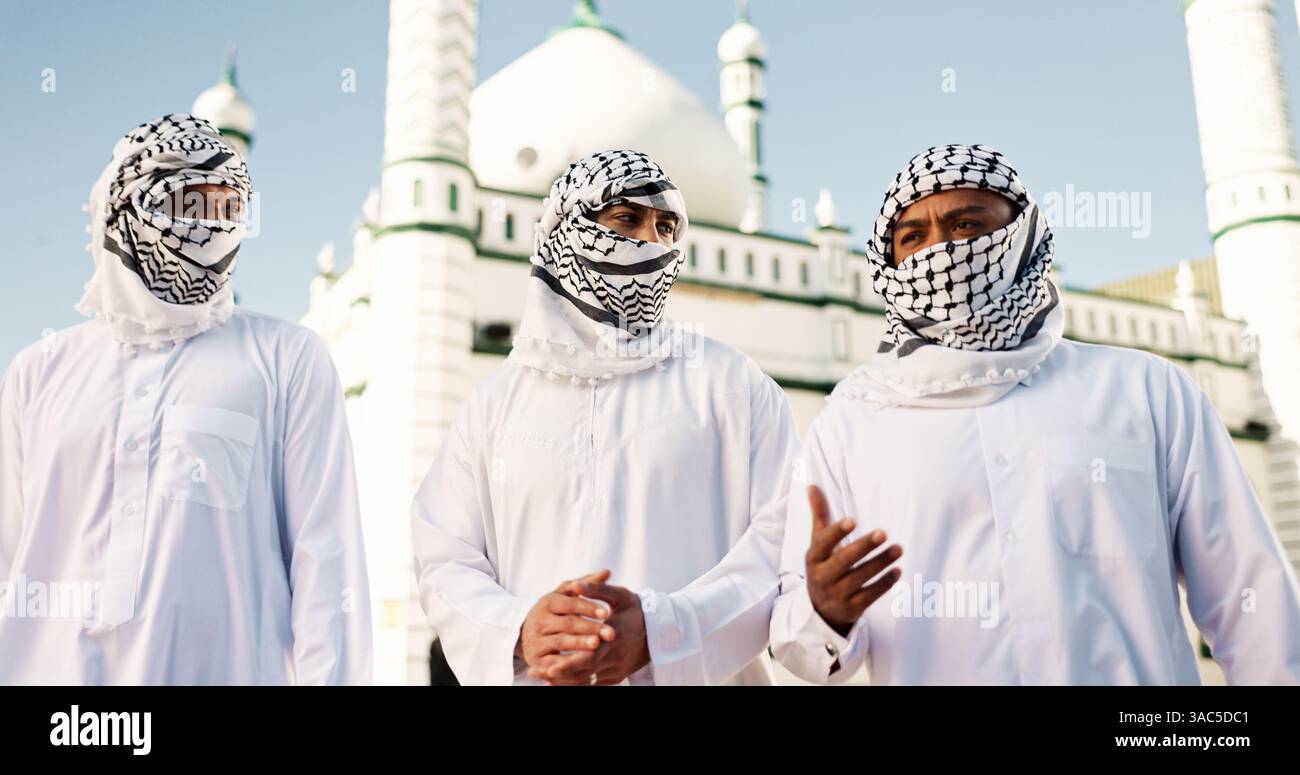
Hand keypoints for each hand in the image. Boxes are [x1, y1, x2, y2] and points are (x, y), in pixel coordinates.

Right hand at [516, 570, 616, 670]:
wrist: (525, 633)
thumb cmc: (554, 611)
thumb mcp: (565, 595)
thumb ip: (586, 584)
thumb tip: (607, 572)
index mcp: (547, 602)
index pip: (570, 604)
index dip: (588, 608)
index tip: (607, 612)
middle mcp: (540, 620)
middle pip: (567, 624)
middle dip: (590, 628)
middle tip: (609, 632)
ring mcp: (536, 640)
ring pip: (561, 641)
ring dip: (579, 644)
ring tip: (597, 645)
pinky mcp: (536, 659)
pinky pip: (552, 661)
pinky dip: (566, 662)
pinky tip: (582, 663)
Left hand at [527, 579, 649, 685]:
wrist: (658, 631)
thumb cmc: (637, 610)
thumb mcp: (620, 595)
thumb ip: (597, 590)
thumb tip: (575, 585)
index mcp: (617, 633)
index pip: (591, 652)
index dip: (569, 662)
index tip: (548, 665)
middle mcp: (617, 654)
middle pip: (585, 669)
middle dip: (559, 673)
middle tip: (536, 672)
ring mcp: (616, 668)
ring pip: (587, 680)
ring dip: (563, 680)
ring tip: (540, 676)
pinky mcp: (615, 677)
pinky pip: (592, 684)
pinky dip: (574, 684)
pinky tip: (555, 681)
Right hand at [804, 484, 902, 636]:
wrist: (821, 608)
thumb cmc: (824, 564)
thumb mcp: (818, 542)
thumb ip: (819, 514)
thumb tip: (812, 485)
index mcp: (813, 557)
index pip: (823, 543)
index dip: (836, 533)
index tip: (853, 520)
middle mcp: (821, 576)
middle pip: (843, 561)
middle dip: (863, 547)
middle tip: (883, 533)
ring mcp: (836, 594)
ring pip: (860, 578)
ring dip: (880, 563)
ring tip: (899, 548)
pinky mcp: (851, 608)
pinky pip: (870, 595)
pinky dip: (884, 583)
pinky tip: (897, 570)